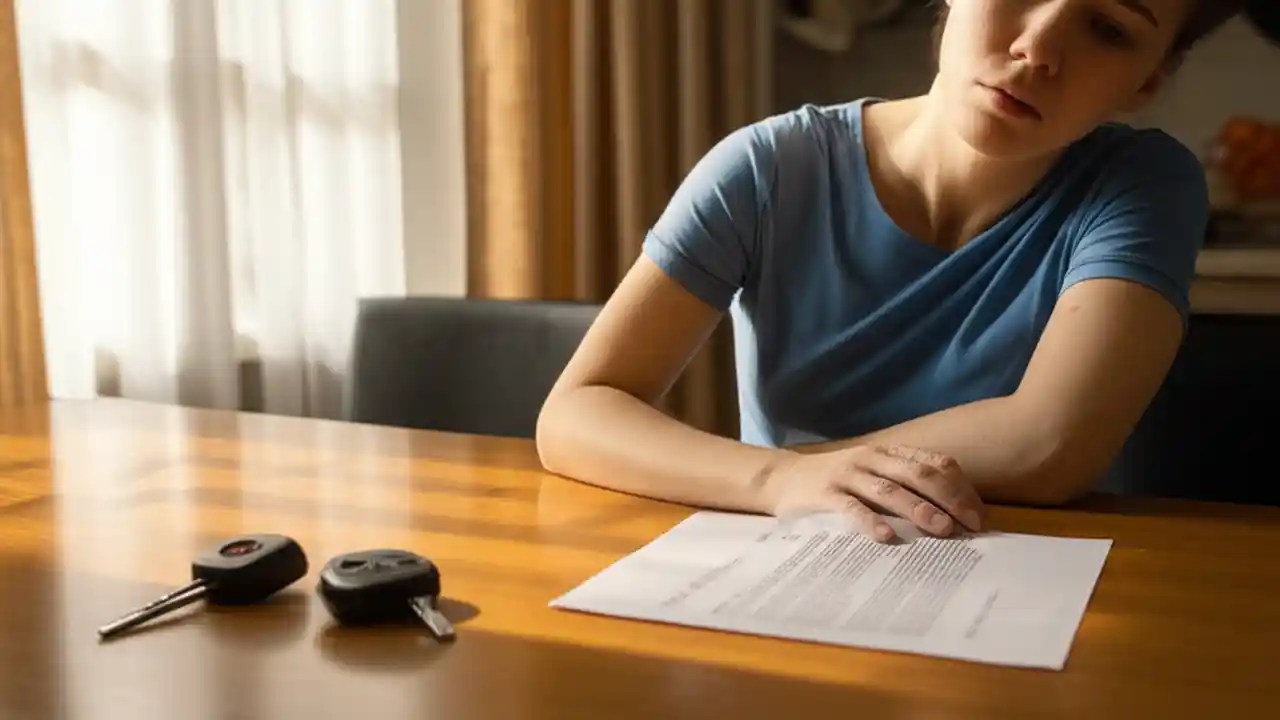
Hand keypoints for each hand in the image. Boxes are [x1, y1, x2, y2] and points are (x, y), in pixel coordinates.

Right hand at [759, 444, 985, 542]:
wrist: (782, 478)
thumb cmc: (836, 481)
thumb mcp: (872, 473)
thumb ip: (904, 484)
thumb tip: (951, 513)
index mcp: (889, 453)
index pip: (935, 464)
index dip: (961, 488)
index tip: (979, 516)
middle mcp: (872, 459)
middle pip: (920, 474)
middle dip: (950, 499)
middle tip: (971, 525)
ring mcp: (848, 475)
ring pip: (891, 490)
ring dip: (919, 509)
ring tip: (942, 530)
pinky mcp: (826, 494)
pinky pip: (852, 508)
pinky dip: (871, 522)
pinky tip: (887, 538)